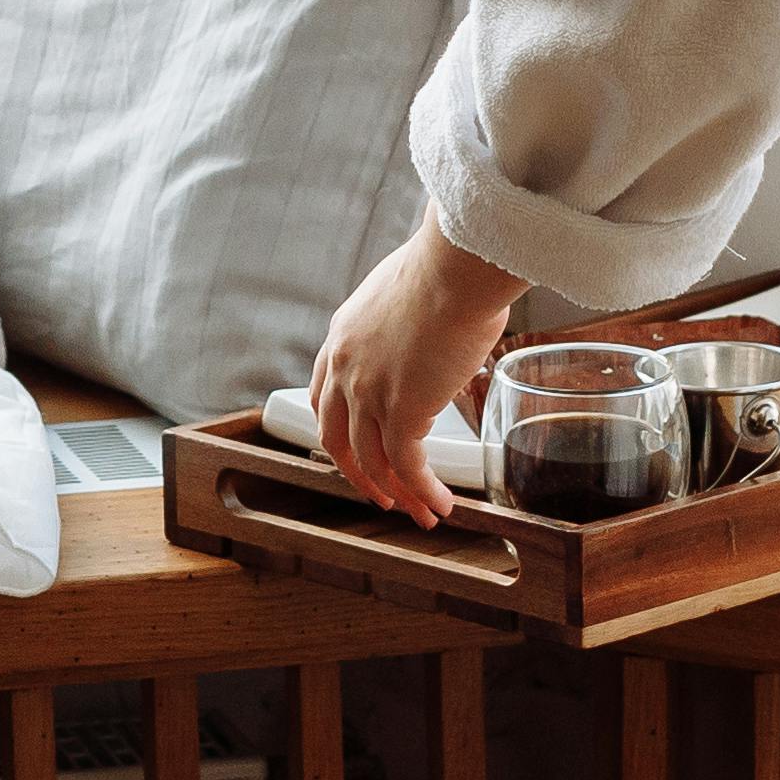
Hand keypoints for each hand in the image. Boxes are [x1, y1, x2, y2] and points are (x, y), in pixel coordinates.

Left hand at [309, 224, 532, 530]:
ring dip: (397, 493)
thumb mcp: (406, 294)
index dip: (336, 429)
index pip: (323, 396)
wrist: (457, 267)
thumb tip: (437, 334)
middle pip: (337, 438)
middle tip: (379, 492)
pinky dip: (423, 491)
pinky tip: (439, 504)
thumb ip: (406, 323)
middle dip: (358, 473)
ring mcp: (369, 392)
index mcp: (343, 337)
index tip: (351, 448)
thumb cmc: (447, 267)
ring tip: (419, 512)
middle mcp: (346, 368)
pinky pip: (408, 466)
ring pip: (374, 460)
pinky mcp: (403, 410)